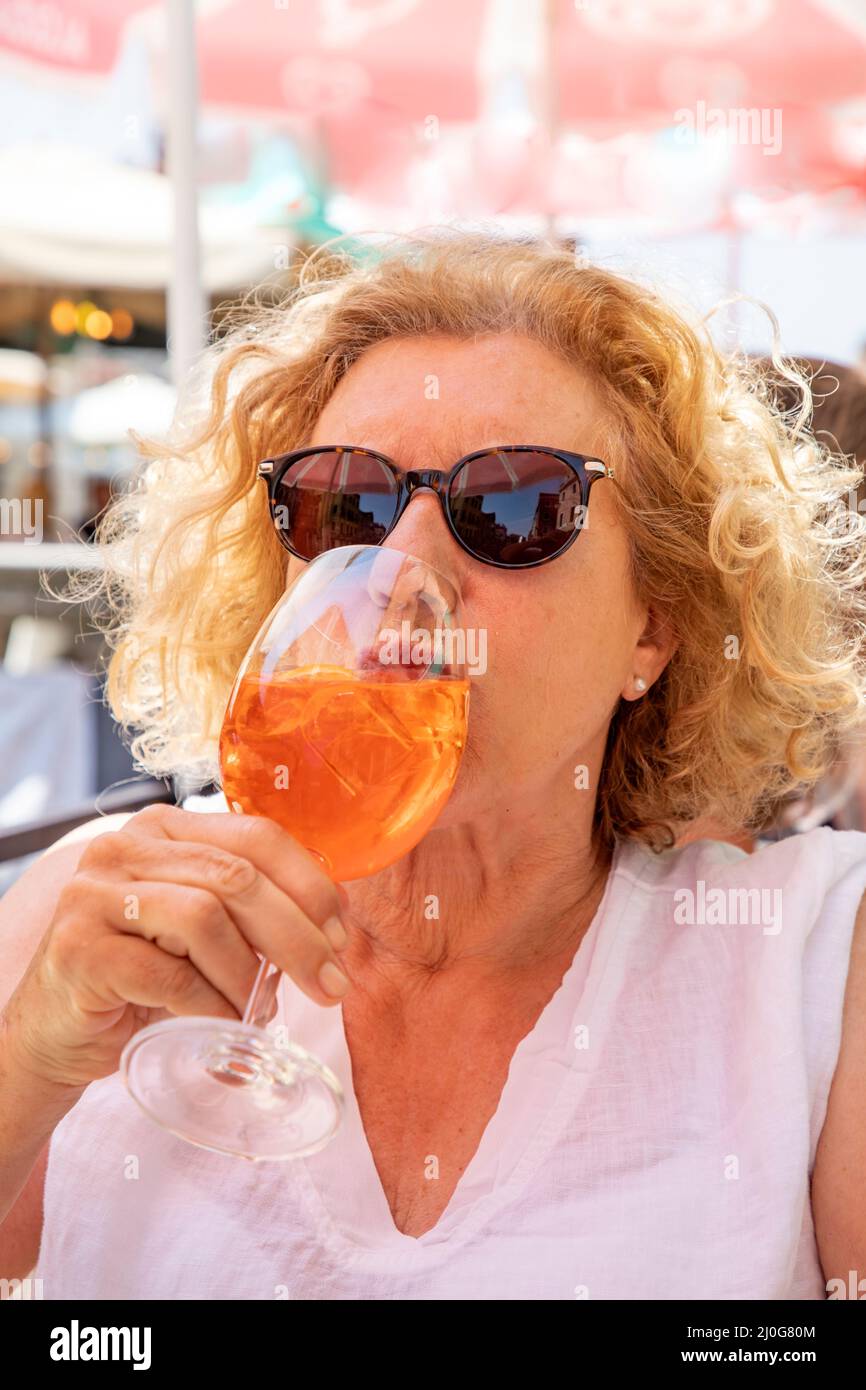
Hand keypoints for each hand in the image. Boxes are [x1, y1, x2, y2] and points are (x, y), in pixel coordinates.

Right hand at [1, 804, 350, 1091]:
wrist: (58, 1029)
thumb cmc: (143, 976)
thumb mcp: (203, 930)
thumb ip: (253, 910)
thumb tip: (334, 923)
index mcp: (165, 829)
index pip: (255, 836)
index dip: (309, 885)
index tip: (341, 935)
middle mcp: (125, 846)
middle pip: (237, 877)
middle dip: (297, 936)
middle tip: (331, 985)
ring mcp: (95, 893)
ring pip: (204, 918)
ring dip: (247, 975)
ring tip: (257, 1010)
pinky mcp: (80, 948)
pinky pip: (168, 976)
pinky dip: (209, 1006)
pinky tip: (220, 1024)